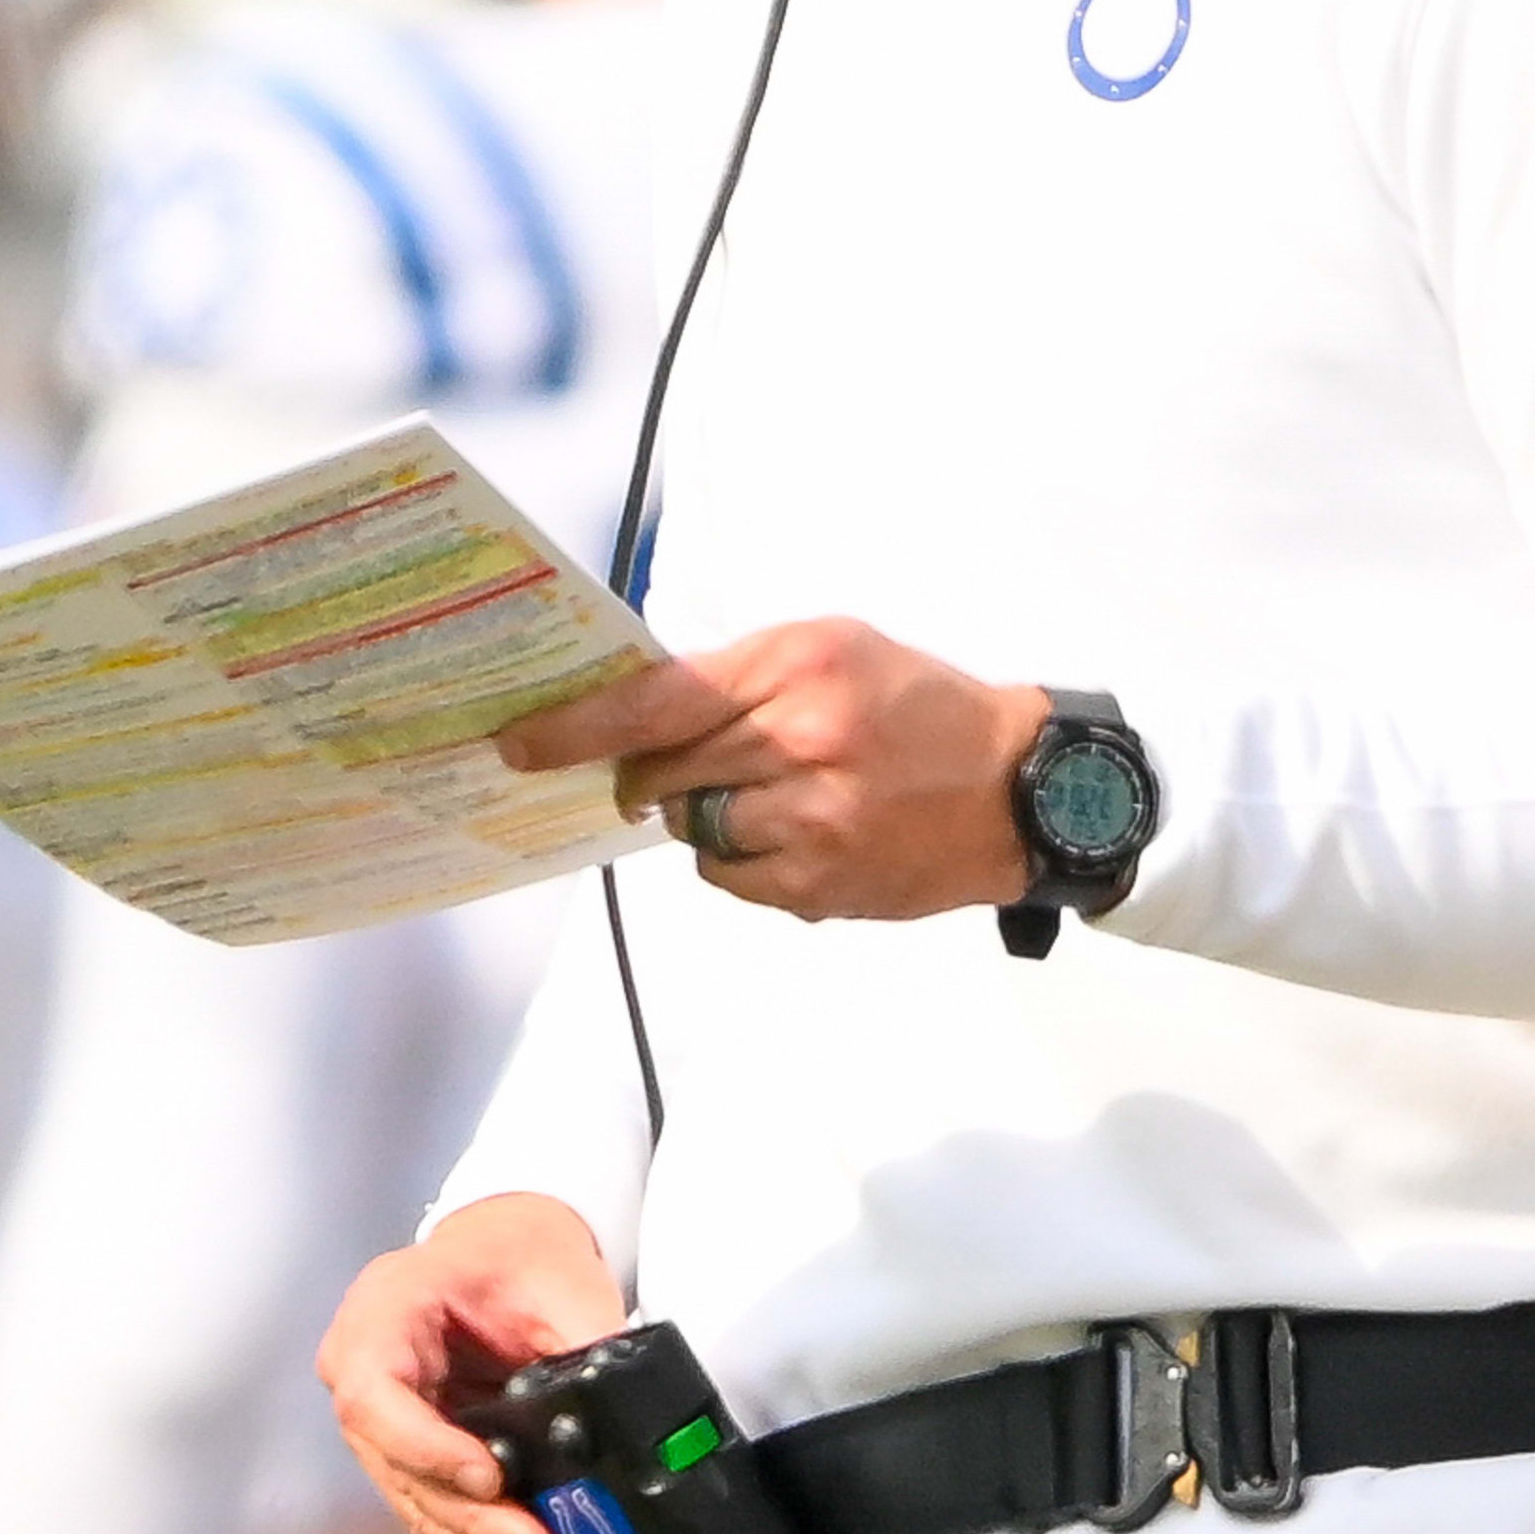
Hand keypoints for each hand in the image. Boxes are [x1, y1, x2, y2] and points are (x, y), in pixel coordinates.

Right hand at [318, 1193, 624, 1533]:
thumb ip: (585, 1341)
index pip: (374, 1394)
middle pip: (401, 1469)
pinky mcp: (417, 1462)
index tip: (489, 1478)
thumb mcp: (558, 1278)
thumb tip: (635, 1420)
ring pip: (423, 1507)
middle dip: (473, 1524)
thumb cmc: (519, 1253)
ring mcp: (386, 1426)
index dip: (424, 1447)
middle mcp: (364, 1374)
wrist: (506, 1252)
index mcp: (381, 1312)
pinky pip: (445, 1515)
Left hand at [497, 621, 1047, 927]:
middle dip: (644, 772)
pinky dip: (740, 857)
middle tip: (655, 768)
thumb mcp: (833, 647)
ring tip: (765, 795)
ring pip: (693, 826)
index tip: (518, 744)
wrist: (1016, 787)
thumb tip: (637, 708)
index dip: (574, 728)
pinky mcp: (819, 886)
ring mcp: (810, 821)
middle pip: (662, 770)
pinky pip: (728, 875)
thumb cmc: (917, 704)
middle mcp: (799, 742)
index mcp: (795, 668)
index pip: (654, 702)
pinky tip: (793, 834)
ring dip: (703, 813)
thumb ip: (737, 673)